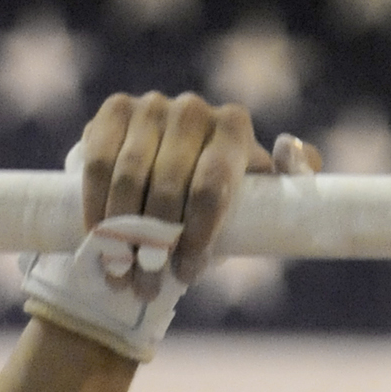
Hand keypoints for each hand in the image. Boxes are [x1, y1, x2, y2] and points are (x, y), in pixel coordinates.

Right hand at [77, 92, 321, 296]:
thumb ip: (292, 183)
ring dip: (122, 235)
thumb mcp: (258, 207)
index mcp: (235, 129)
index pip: (212, 186)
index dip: (196, 236)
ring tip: (123, 276)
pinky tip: (98, 241)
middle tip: (148, 286)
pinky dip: (97, 208)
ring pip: (130, 177)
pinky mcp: (114, 110)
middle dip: (157, 244)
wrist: (161, 196)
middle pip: (169, 185)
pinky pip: (99, 162)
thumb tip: (293, 148)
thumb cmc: (218, 211)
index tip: (187, 275)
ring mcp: (152, 105)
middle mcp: (195, 110)